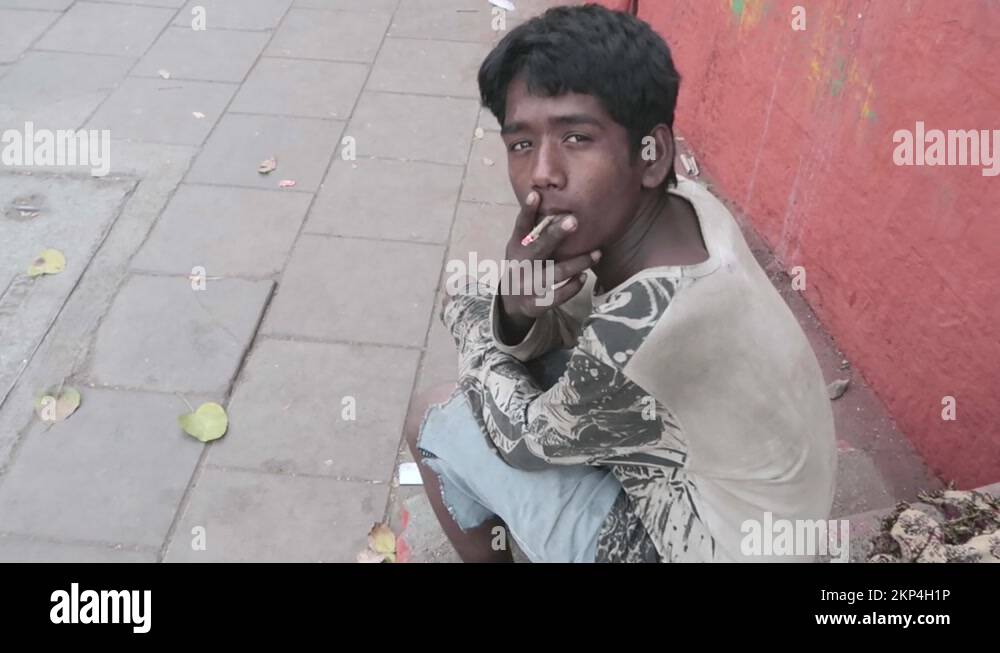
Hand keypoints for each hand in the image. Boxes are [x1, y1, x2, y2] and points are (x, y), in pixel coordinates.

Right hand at [499, 191, 600, 338]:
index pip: (521, 226)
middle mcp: (520, 264)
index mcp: (517, 247)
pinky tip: (584, 277)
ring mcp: (527, 285)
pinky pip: (558, 295)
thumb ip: (534, 231)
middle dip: (556, 234)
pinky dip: (573, 286)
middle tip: (574, 220)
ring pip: (556, 273)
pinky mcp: (536, 304)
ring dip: (579, 263)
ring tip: (597, 254)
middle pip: (540, 248)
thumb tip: (554, 202)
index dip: (527, 211)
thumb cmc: (523, 266)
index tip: (536, 194)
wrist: (511, 303)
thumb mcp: (521, 248)